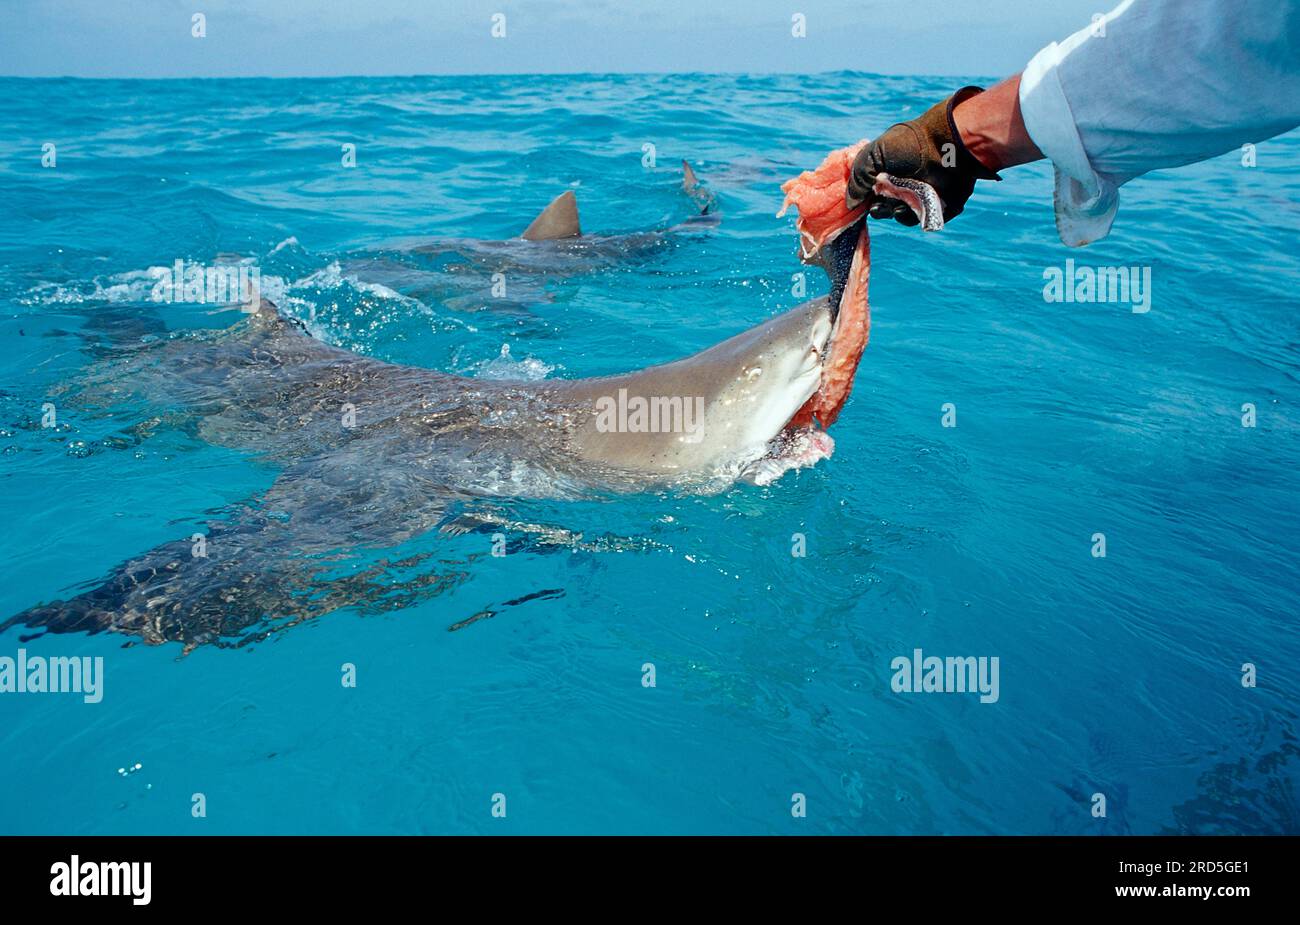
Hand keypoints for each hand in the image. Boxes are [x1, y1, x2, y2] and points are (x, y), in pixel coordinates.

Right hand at [845, 86, 1000, 225]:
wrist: (945, 146)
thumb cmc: (908, 145)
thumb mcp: (873, 155)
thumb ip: (856, 179)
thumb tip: (850, 204)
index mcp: (886, 170)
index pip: (867, 191)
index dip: (861, 199)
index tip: (856, 205)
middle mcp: (900, 183)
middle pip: (880, 206)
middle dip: (877, 209)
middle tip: (877, 205)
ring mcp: (917, 196)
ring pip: (896, 214)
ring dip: (892, 211)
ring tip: (897, 202)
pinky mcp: (933, 207)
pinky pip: (916, 220)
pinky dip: (910, 215)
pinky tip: (911, 205)